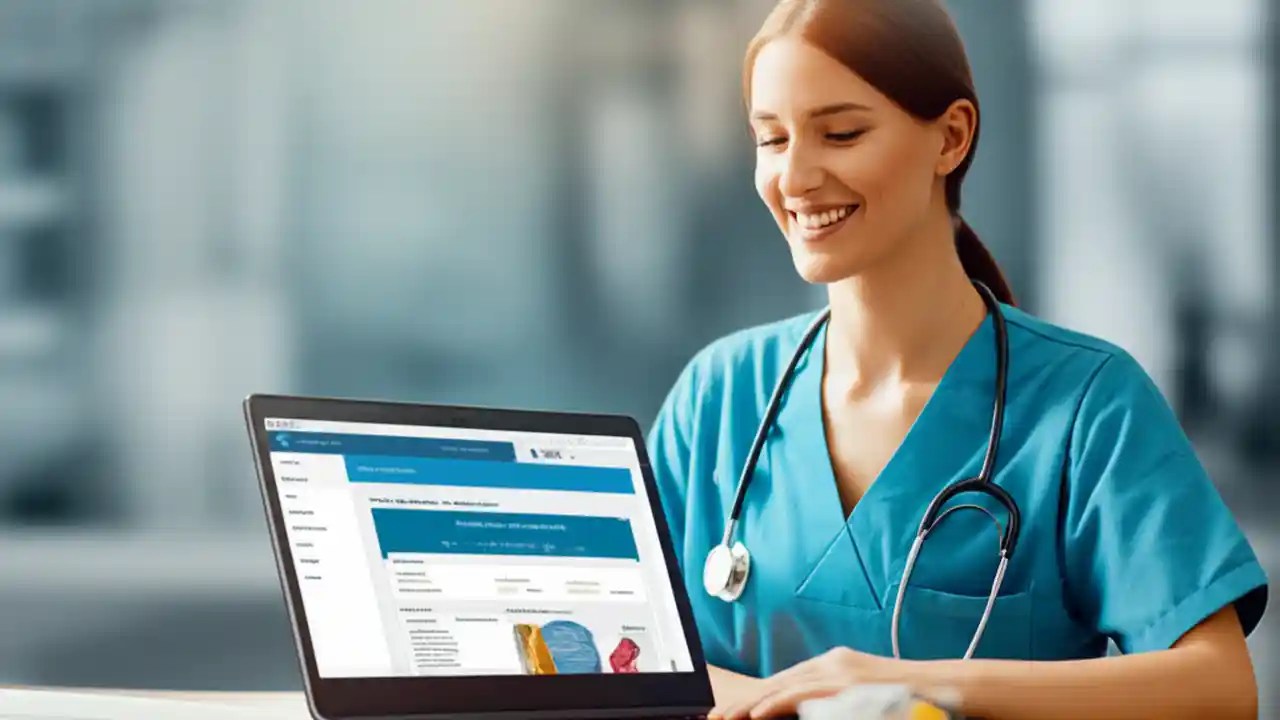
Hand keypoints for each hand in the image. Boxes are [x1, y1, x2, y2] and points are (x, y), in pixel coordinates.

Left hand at [709, 647, 898, 719]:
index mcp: (835, 664)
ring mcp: (840, 673)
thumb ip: (836, 700)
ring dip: (751, 705)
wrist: (945, 689)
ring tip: (726, 718)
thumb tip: (808, 711)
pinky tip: (756, 714)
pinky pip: (804, 695)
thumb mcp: (863, 695)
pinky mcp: (847, 685)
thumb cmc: (907, 699)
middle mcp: (833, 663)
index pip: (787, 680)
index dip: (757, 697)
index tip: (733, 711)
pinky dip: (776, 704)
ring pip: (784, 687)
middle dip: (745, 701)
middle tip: (716, 716)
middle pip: (779, 682)